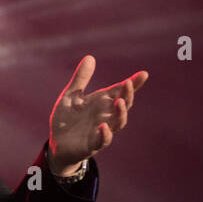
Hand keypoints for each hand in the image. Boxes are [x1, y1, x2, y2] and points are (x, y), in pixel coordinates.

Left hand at [48, 55, 146, 172]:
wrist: (58, 143)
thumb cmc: (67, 118)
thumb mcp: (71, 95)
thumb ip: (81, 78)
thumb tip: (90, 57)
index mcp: (102, 102)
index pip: (120, 91)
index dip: (133, 83)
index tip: (144, 74)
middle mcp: (105, 115)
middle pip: (123, 105)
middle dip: (127, 95)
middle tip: (128, 84)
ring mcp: (101, 130)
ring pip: (118, 123)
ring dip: (120, 113)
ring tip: (118, 102)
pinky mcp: (92, 144)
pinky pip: (102, 140)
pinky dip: (105, 134)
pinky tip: (103, 126)